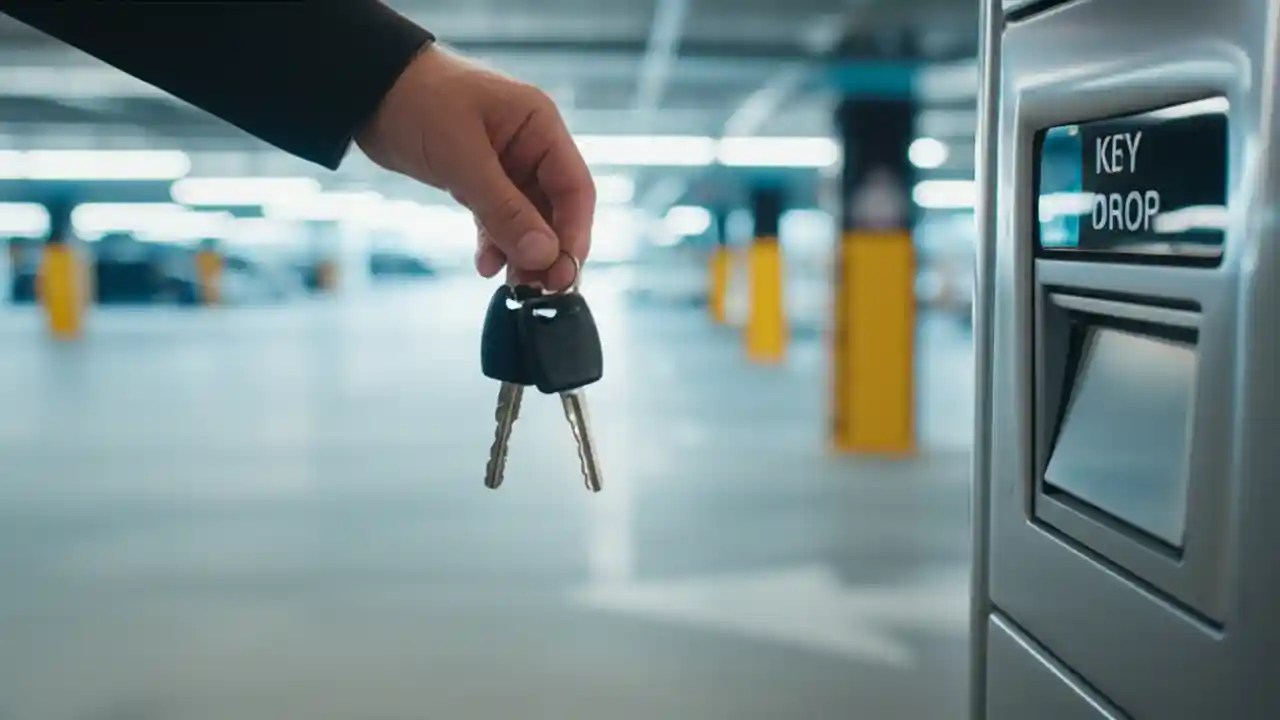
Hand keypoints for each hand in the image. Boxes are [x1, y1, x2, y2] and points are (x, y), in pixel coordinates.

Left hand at [356, 45, 594, 289]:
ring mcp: (505, 164)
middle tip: (541, 289)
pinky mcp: (478, 178)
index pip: (574, 187)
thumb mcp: (461, 157)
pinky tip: (485, 265)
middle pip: (554, 208)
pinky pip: (497, 218)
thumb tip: (543, 254)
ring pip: (526, 219)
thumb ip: (504, 208)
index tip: (566, 271)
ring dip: (521, 252)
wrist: (367, 88)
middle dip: (547, 249)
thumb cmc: (417, 101)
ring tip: (515, 286)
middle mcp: (530, 145)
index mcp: (539, 125)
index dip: (575, 232)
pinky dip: (493, 242)